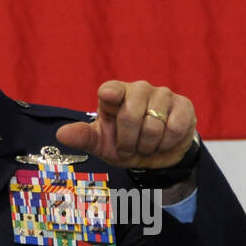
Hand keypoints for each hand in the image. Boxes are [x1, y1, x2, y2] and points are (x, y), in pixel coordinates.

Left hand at [55, 80, 196, 169]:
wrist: (157, 156)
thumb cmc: (125, 144)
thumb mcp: (102, 145)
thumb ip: (83, 138)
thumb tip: (61, 134)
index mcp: (115, 94)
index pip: (111, 89)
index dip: (111, 93)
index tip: (109, 98)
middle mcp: (139, 89)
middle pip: (131, 114)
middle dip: (128, 141)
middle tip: (129, 147)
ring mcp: (163, 95)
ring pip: (153, 125)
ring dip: (148, 145)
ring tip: (147, 145)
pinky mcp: (184, 106)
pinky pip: (174, 127)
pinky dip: (167, 143)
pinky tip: (164, 142)